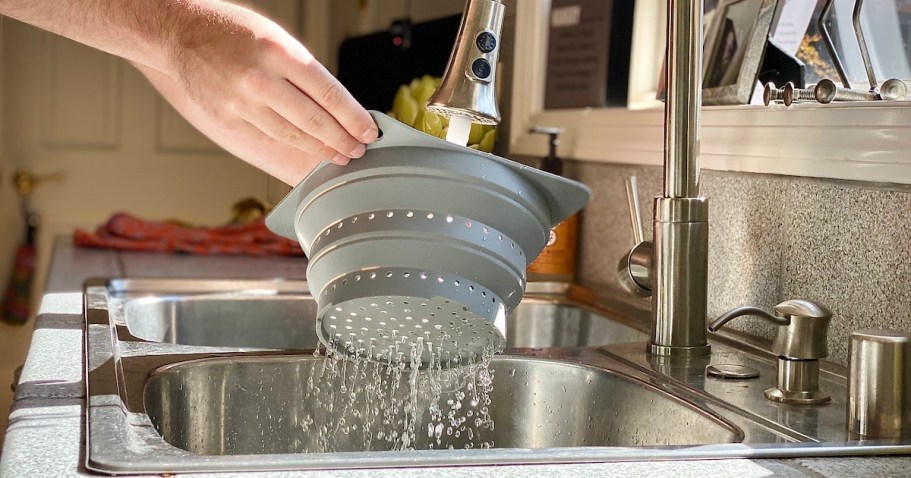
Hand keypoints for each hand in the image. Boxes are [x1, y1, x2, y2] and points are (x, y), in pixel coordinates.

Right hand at [167, 3, 377, 165]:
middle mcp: (262, 79)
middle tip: (358, 150)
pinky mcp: (228, 118)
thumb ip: (304, 71)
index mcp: (280, 53)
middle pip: (314, 121)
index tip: (369, 132)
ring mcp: (242, 102)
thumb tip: (336, 106)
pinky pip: (268, 136)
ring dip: (320, 148)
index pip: (329, 93)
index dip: (353, 118)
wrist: (180, 33)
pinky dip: (292, 144)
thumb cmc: (234, 32)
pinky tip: (307, 148)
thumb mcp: (277, 38)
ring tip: (338, 154)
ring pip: (293, 135)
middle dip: (342, 140)